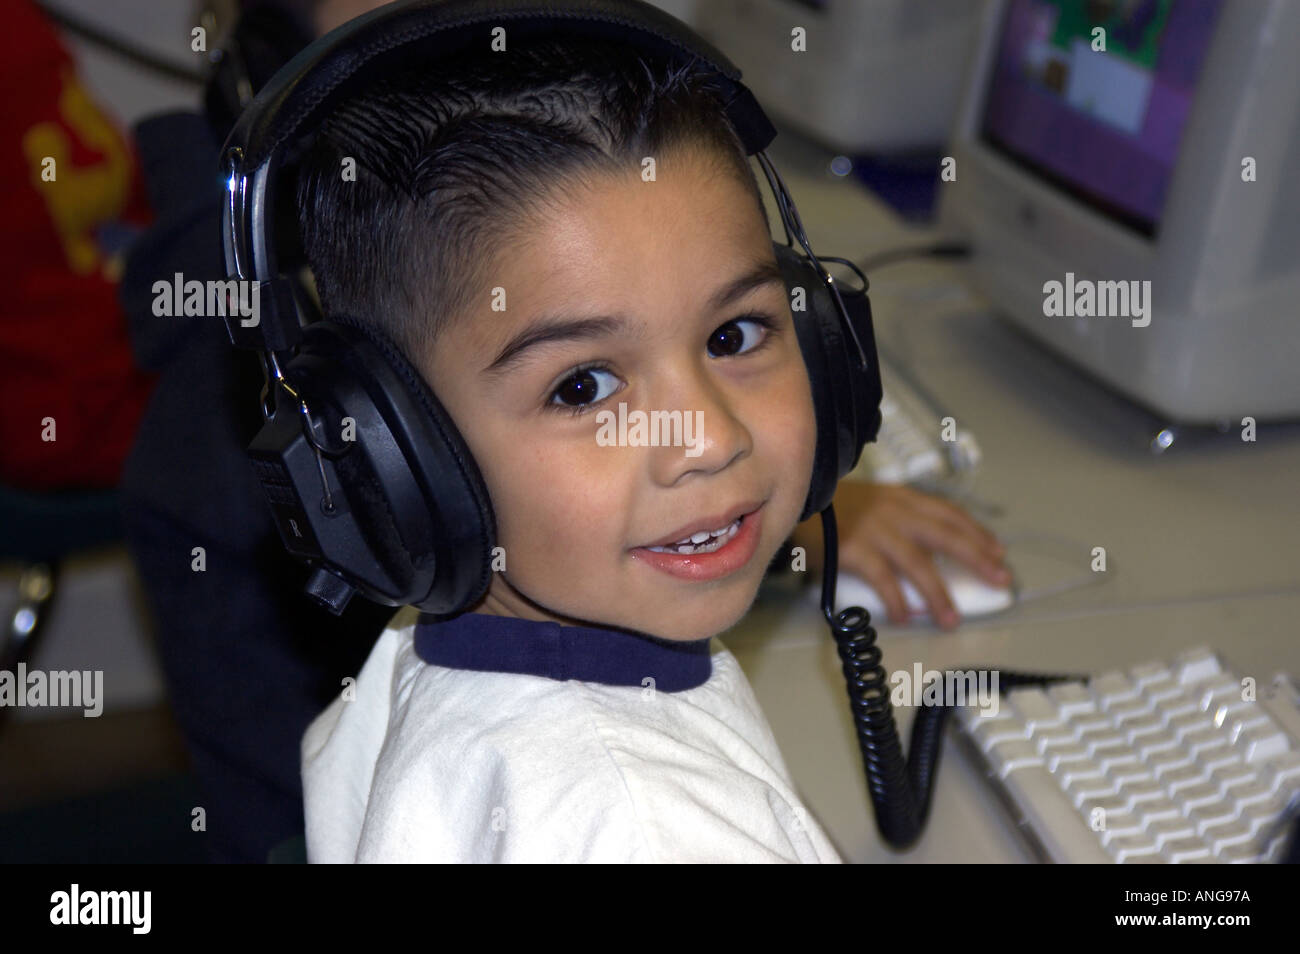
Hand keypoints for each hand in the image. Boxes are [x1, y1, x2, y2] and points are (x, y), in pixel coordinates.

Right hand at [789, 481, 1010, 629]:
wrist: (792, 499)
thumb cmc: (830, 506)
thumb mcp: (872, 500)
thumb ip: (900, 519)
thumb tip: (929, 552)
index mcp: (901, 497)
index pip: (950, 514)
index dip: (978, 533)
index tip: (998, 552)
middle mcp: (894, 511)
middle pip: (946, 537)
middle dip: (977, 559)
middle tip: (1000, 580)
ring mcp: (875, 530)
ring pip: (919, 564)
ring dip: (939, 594)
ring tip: (951, 619)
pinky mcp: (853, 550)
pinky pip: (884, 581)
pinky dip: (898, 601)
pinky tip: (907, 617)